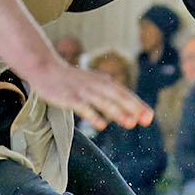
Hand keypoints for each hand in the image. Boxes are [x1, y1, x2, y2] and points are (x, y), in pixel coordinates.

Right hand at [21, 61, 150, 131]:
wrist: (45, 68)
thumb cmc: (71, 79)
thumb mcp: (92, 81)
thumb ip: (108, 92)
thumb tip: (125, 105)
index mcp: (103, 81)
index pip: (124, 93)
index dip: (137, 105)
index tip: (149, 117)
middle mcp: (96, 85)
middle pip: (118, 96)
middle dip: (133, 108)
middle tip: (146, 120)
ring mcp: (82, 91)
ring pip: (103, 102)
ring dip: (117, 112)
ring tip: (130, 123)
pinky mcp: (69, 97)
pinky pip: (83, 107)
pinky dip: (93, 115)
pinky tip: (102, 125)